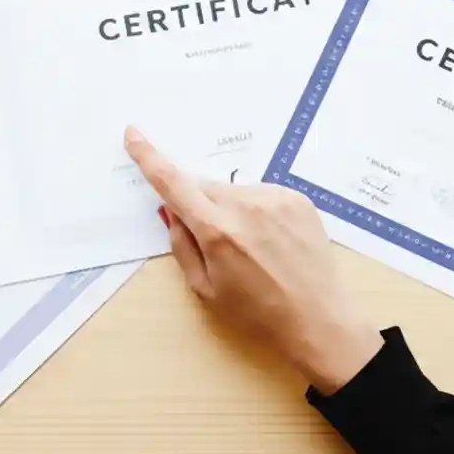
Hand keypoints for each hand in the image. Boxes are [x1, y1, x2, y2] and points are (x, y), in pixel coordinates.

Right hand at [124, 126, 382, 394]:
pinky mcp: (296, 198)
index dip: (149, 158)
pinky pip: (261, 194)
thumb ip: (182, 245)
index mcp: (217, 231)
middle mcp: (245, 205)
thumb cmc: (258, 313)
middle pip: (203, 186)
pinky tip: (271, 241)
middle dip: (198, 204)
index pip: (174, 184)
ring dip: (230, 209)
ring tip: (252, 248)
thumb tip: (171, 211)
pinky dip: (257, 211)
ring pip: (233, 191)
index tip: (134, 135)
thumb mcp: (205, 289)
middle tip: (213, 239)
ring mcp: (274, 198)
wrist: (318, 318)